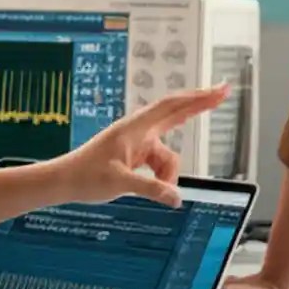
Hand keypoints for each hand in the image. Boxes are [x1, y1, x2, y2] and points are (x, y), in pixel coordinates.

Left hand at [53, 83, 229, 207]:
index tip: (219, 90)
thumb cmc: (86, 176)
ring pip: (168, 156)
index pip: (172, 106)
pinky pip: (159, 165)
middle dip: (200, 106)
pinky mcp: (135, 156)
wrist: (64, 181)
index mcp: (135, 128)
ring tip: (155, 191)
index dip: (198, 98)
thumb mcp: (119, 183)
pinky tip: (156, 189)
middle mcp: (139, 131)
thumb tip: (177, 197)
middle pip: (176, 114)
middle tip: (225, 93)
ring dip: (168, 174)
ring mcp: (138, 143)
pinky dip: (161, 178)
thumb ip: (150, 188)